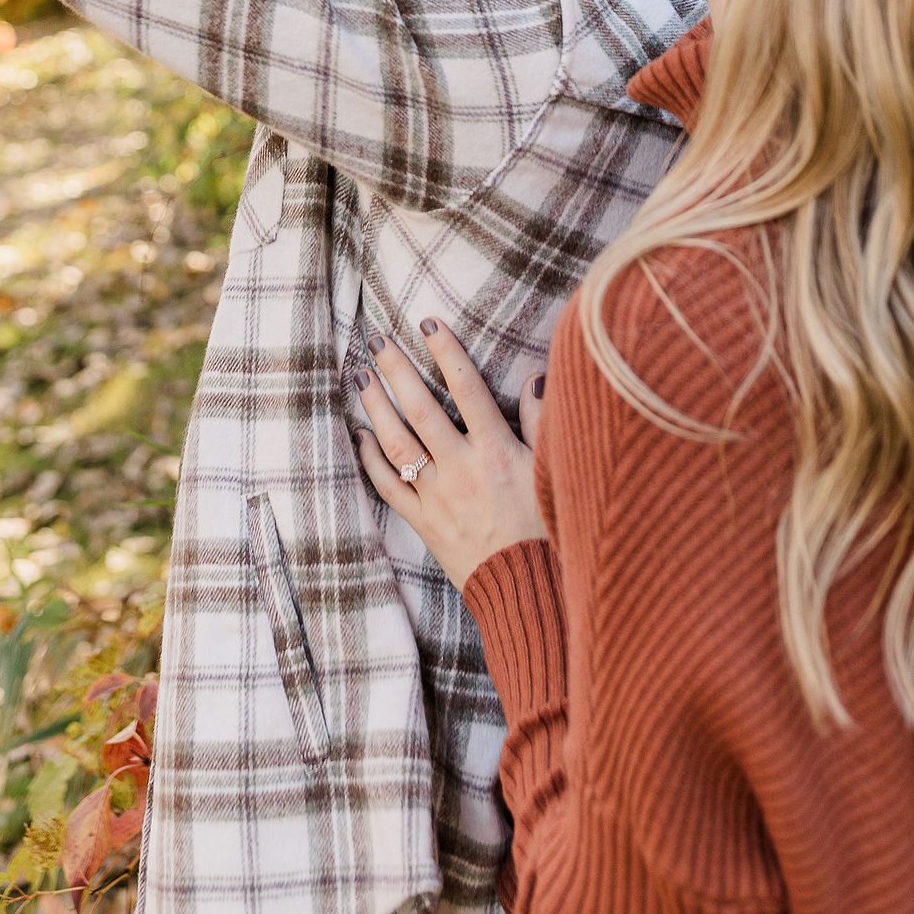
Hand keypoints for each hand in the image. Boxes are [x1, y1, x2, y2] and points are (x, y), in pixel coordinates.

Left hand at [355, 321, 546, 591]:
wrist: (528, 590)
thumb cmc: (548, 531)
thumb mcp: (553, 472)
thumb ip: (544, 423)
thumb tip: (536, 378)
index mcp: (497, 451)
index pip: (468, 388)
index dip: (447, 352)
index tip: (428, 323)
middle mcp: (462, 469)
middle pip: (422, 409)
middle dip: (398, 370)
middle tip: (377, 339)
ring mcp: (438, 497)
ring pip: (398, 444)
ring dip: (377, 407)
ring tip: (361, 376)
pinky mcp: (425, 523)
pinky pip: (390, 488)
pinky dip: (372, 460)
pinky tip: (360, 435)